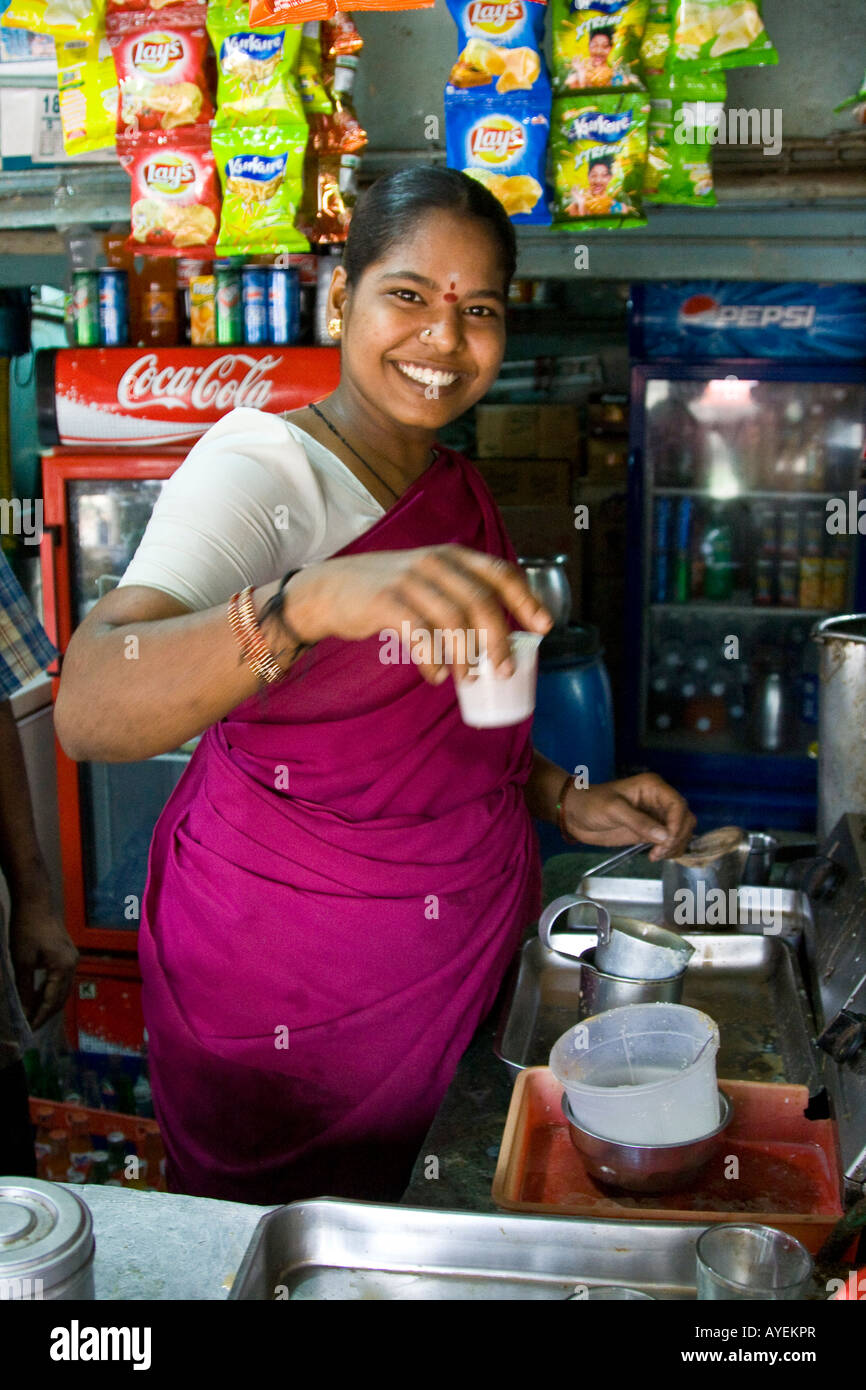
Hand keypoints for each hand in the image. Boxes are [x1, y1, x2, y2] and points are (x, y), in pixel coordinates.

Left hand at [11, 902, 77, 1031]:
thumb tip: (23, 1012)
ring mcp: (73, 959)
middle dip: (46, 1014)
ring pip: (63, 990)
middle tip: (29, 1026)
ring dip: (49, 1003)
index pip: (52, 1001)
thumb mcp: (22, 961)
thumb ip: (25, 989)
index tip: (27, 1030)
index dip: (39, 1017)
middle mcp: (73, 965)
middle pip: (61, 998)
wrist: (35, 902)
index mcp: (63, 967)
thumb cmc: (27, 929)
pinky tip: (39, 996)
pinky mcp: (68, 954)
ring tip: (33, 1015)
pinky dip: (51, 991)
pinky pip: (62, 980)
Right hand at [288, 545, 551, 684]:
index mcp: (452, 556)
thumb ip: (459, 594)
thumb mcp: (428, 580)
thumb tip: (499, 636)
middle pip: (481, 600)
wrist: (330, 589)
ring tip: (467, 678)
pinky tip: (435, 676)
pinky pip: (418, 633)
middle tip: (503, 669)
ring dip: (465, 655)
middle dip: (498, 639)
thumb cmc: (388, 592)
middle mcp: (434, 562)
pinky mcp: (385, 600)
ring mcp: (409, 579)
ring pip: (452, 619)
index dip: (526, 599)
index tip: (544, 626)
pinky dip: (431, 659)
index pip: (500, 572)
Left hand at [562, 773, 695, 861]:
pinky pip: (669, 841)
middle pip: (685, 819)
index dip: (678, 824)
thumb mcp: (613, 810)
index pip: (678, 805)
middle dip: (677, 837)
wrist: (575, 814)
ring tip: (655, 855)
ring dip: (675, 846)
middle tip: (659, 852)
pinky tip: (654, 856)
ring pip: (681, 832)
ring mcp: (655, 816)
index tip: (668, 841)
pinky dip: (668, 850)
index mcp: (653, 787)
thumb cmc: (591, 804)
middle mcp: (659, 800)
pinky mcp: (650, 831)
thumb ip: (639, 822)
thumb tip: (666, 837)